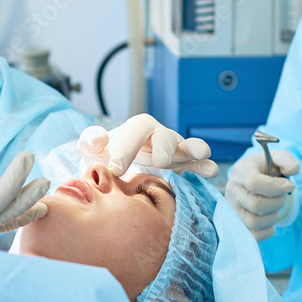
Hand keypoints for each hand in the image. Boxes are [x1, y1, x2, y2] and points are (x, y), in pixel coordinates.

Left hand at [77, 114, 218, 177]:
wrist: (115, 172)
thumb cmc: (104, 156)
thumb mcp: (91, 148)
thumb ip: (90, 140)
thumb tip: (99, 138)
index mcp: (137, 128)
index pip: (136, 131)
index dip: (128, 147)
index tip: (115, 170)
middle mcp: (159, 136)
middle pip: (166, 136)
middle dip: (164, 147)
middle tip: (158, 162)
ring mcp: (174, 151)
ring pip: (187, 146)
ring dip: (195, 149)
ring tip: (202, 153)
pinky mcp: (183, 167)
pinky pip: (197, 165)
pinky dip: (205, 167)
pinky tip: (211, 171)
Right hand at [225, 150, 299, 240]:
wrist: (248, 178)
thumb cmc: (264, 168)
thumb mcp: (275, 157)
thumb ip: (287, 159)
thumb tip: (292, 171)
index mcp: (241, 172)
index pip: (254, 183)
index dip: (276, 187)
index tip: (290, 186)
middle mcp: (233, 191)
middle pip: (255, 204)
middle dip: (278, 202)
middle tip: (283, 195)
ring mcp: (233, 209)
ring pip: (254, 221)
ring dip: (273, 216)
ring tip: (276, 206)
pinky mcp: (237, 223)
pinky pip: (254, 235)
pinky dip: (268, 230)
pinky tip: (271, 218)